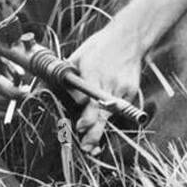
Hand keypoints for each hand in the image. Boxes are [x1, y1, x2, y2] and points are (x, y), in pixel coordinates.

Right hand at [0, 56, 28, 118]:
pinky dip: (1, 112)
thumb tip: (20, 74)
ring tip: (19, 102)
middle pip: (0, 98)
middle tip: (25, 97)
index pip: (0, 84)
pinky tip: (9, 109)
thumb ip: (2, 66)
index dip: (15, 90)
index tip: (25, 91)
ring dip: (11, 106)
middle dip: (16, 99)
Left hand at [67, 28, 143, 154]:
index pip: (92, 101)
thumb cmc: (100, 47)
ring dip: (101, 129)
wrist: (128, 38)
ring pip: (111, 115)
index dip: (87, 117)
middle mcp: (110, 84)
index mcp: (95, 75)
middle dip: (95, 133)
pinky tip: (102, 124)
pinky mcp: (131, 91)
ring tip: (92, 146)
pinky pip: (118, 108)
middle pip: (103, 114)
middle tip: (87, 148)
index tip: (81, 128)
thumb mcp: (79, 57)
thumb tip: (55, 92)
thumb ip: (70, 76)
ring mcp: (123, 89)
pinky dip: (110, 115)